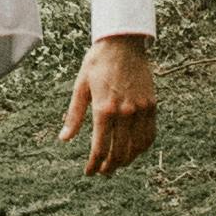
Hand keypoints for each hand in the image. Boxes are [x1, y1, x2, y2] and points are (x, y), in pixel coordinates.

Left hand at [62, 35, 154, 177]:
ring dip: (126, 160)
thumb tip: (64, 138)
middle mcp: (125, 113)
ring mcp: (140, 110)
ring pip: (136, 147)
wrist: (122, 43)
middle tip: (102, 172)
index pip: (100, 148)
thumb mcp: (80, 86)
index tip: (89, 172)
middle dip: (109, 167)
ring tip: (117, 164)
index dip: (94, 165)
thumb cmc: (98, 62)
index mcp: (104, 109)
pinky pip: (150, 135)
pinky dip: (142, 148)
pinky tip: (134, 151)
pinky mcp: (151, 105)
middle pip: (119, 152)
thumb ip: (74, 115)